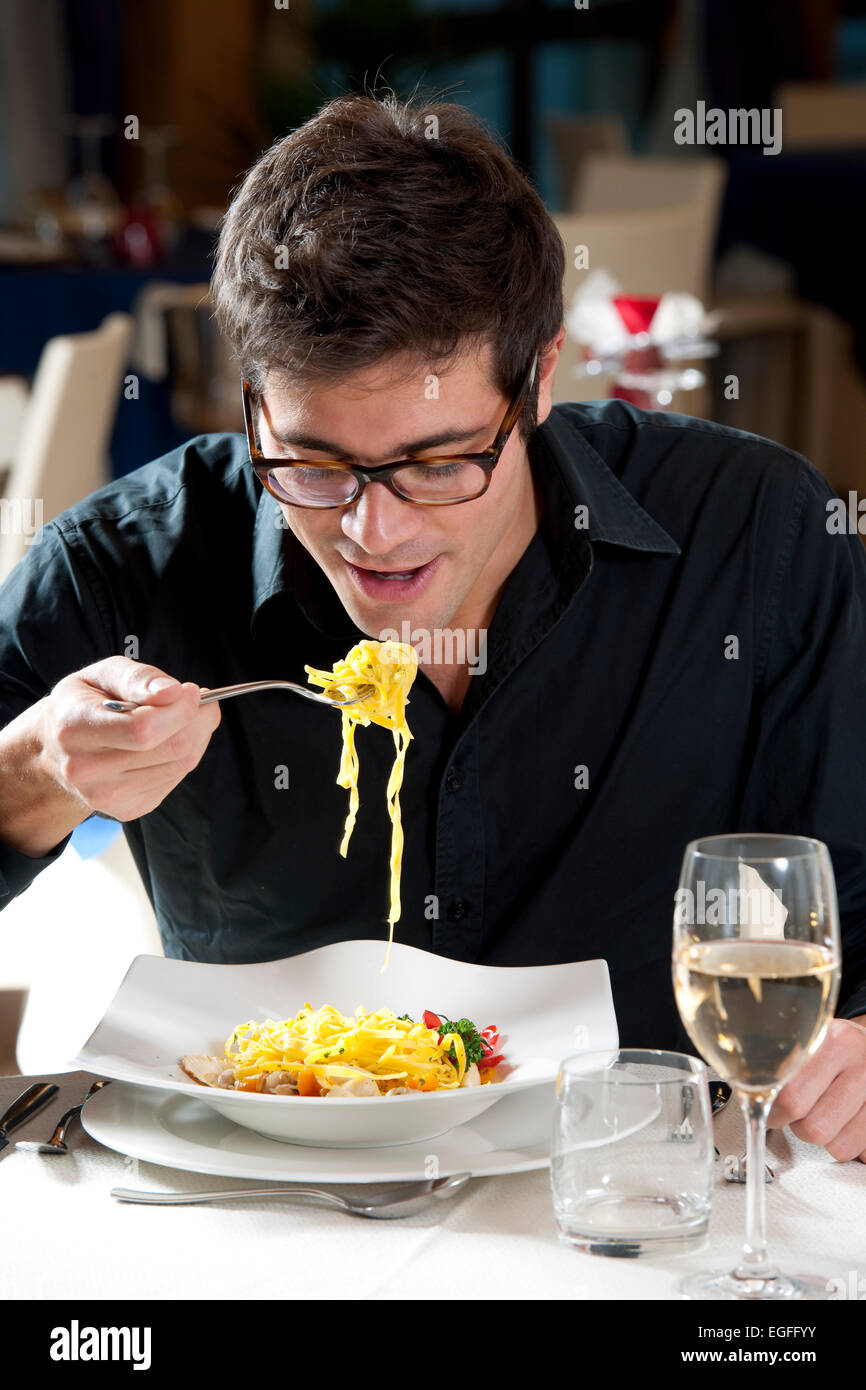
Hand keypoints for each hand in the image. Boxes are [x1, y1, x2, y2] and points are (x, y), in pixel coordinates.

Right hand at [36, 655, 220, 822]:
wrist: (56, 750)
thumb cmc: (84, 704)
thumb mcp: (100, 675)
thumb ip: (136, 677)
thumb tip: (173, 691)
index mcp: (74, 728)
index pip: (144, 729)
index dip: (180, 709)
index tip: (191, 690)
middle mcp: (85, 769)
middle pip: (172, 748)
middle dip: (199, 720)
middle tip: (202, 703)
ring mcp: (106, 795)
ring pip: (181, 764)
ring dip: (197, 736)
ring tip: (183, 719)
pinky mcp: (127, 809)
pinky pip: (176, 779)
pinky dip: (183, 756)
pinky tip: (167, 743)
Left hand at [767, 1016, 865, 1161]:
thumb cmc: (832, 1047)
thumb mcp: (807, 1040)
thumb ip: (782, 1062)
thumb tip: (751, 1094)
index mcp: (832, 1041)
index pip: (791, 1095)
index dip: (774, 1112)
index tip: (768, 1112)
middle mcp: (859, 1063)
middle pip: (812, 1125)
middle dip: (796, 1127)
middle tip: (792, 1116)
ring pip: (836, 1143)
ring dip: (821, 1138)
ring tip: (819, 1116)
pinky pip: (859, 1151)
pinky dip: (844, 1144)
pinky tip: (841, 1124)